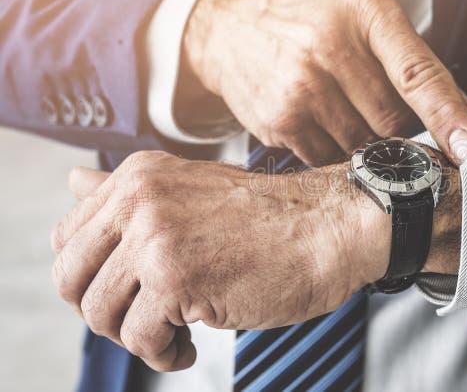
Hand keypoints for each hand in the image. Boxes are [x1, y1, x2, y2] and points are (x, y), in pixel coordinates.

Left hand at [51, 151, 460, 371]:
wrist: (332, 227)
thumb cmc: (273, 219)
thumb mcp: (191, 192)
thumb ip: (127, 193)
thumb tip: (73, 182)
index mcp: (139, 176)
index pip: (68, 237)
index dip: (92, 278)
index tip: (128, 293)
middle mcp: (139, 200)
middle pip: (72, 279)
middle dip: (105, 314)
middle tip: (146, 322)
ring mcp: (156, 238)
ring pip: (100, 314)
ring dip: (137, 338)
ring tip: (175, 336)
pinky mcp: (177, 279)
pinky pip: (140, 338)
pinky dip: (163, 355)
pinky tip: (191, 347)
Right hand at [183, 0, 466, 164]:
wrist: (228, 21)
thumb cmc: (307, 17)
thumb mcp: (365, 15)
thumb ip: (417, 63)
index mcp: (366, 14)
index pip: (419, 74)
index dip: (449, 116)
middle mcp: (331, 49)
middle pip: (394, 123)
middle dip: (405, 134)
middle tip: (396, 126)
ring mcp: (301, 89)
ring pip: (363, 148)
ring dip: (369, 147)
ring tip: (348, 113)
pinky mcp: (280, 122)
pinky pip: (328, 159)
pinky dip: (335, 151)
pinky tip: (322, 122)